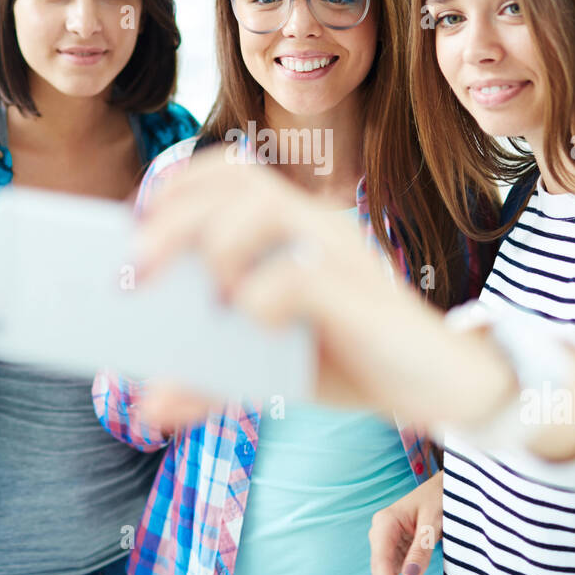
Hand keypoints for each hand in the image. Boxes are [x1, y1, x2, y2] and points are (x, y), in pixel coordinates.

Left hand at [134, 154, 516, 429]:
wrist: (440, 389)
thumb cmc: (354, 362)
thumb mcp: (274, 369)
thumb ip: (217, 378)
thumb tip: (152, 403)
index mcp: (298, 227)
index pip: (233, 171)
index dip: (178, 186)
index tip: (134, 224)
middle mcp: (319, 226)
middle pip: (239, 181)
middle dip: (174, 217)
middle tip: (135, 268)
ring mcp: (342, 254)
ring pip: (268, 206)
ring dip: (216, 244)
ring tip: (202, 294)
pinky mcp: (360, 295)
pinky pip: (299, 276)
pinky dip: (261, 297)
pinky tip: (253, 322)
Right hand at [369, 471, 442, 574]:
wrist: (443, 487)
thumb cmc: (438, 497)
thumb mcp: (432, 522)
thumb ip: (421, 548)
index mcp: (385, 521)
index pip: (381, 558)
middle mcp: (381, 531)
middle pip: (380, 565)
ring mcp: (387, 539)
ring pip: (386, 568)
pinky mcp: (396, 546)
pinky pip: (395, 565)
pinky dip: (401, 574)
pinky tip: (413, 572)